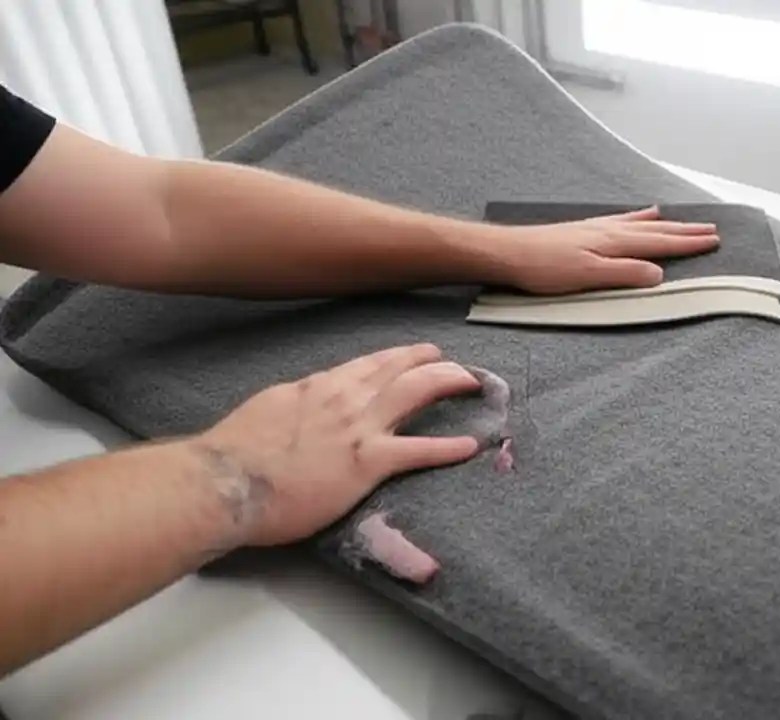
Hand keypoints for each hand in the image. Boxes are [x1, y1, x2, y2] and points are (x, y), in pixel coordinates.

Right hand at [194, 344, 481, 546]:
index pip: (367, 364)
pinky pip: (420, 450)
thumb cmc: (235, 453)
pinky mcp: (369, 461)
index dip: (395, 358)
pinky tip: (470, 445)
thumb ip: (294, 403)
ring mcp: (360, 427)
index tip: (412, 355)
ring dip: (449, 383)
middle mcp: (345, 397)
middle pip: (399, 369)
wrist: (227, 480)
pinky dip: (449, 447)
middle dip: (430, 361)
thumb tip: (303, 404)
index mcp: (318, 385)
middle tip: (451, 362)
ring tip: (473, 382)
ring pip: (417, 392)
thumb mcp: (268, 410)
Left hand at [495, 206, 719, 294]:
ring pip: (643, 224)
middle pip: (657, 231)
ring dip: (668, 224)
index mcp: (615, 243)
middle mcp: (611, 230)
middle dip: (686, 231)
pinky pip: (624, 220)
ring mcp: (598, 228)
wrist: (510, 252)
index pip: (660, 244)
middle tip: (712, 230)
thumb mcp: (589, 277)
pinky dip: (640, 217)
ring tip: (687, 221)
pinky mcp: (586, 230)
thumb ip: (625, 274)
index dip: (688, 244)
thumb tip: (659, 274)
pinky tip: (644, 214)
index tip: (713, 241)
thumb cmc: (545, 268)